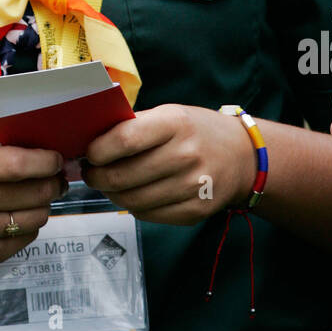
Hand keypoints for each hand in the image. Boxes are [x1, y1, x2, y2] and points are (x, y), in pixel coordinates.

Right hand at [0, 144, 65, 266]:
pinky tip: (18, 216)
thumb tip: (46, 156)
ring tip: (37, 197)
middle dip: (53, 184)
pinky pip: (25, 239)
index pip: (19, 164)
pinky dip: (29, 226)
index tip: (56, 160)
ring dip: (43, 205)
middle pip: (35, 192)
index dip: (46, 162)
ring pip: (37, 217)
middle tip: (56, 179)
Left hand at [82, 104, 254, 224]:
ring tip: (108, 185)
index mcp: (175, 123)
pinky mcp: (195, 211)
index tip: (89, 153)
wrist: (242, 156)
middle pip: (123, 176)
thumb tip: (91, 140)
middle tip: (91, 173)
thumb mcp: (169, 114)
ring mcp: (193, 187)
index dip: (98, 151)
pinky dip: (133, 207)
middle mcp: (186, 155)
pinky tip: (132, 194)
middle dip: (97, 177)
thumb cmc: (195, 131)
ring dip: (111, 194)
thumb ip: (134, 126)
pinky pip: (148, 215)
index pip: (124, 140)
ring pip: (132, 201)